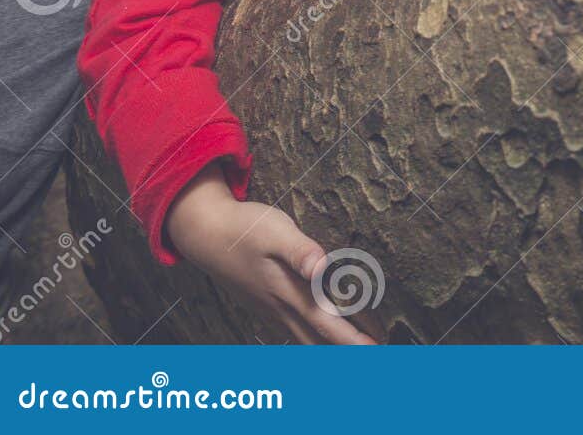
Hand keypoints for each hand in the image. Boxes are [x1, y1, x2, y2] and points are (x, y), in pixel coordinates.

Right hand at [165, 162, 378, 344]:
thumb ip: (301, 252)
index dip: (352, 339)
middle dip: (347, 350)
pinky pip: (295, 329)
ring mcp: (271, 309)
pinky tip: (322, 333)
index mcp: (288, 292)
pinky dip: (314, 336)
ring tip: (359, 348)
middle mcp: (280, 307)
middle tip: (377, 353)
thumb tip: (322, 267)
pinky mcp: (265, 304)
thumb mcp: (275, 232)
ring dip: (331, 346)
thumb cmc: (244, 230)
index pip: (327, 324)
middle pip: (318, 339)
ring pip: (306, 338)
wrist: (205, 234)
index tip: (375, 350)